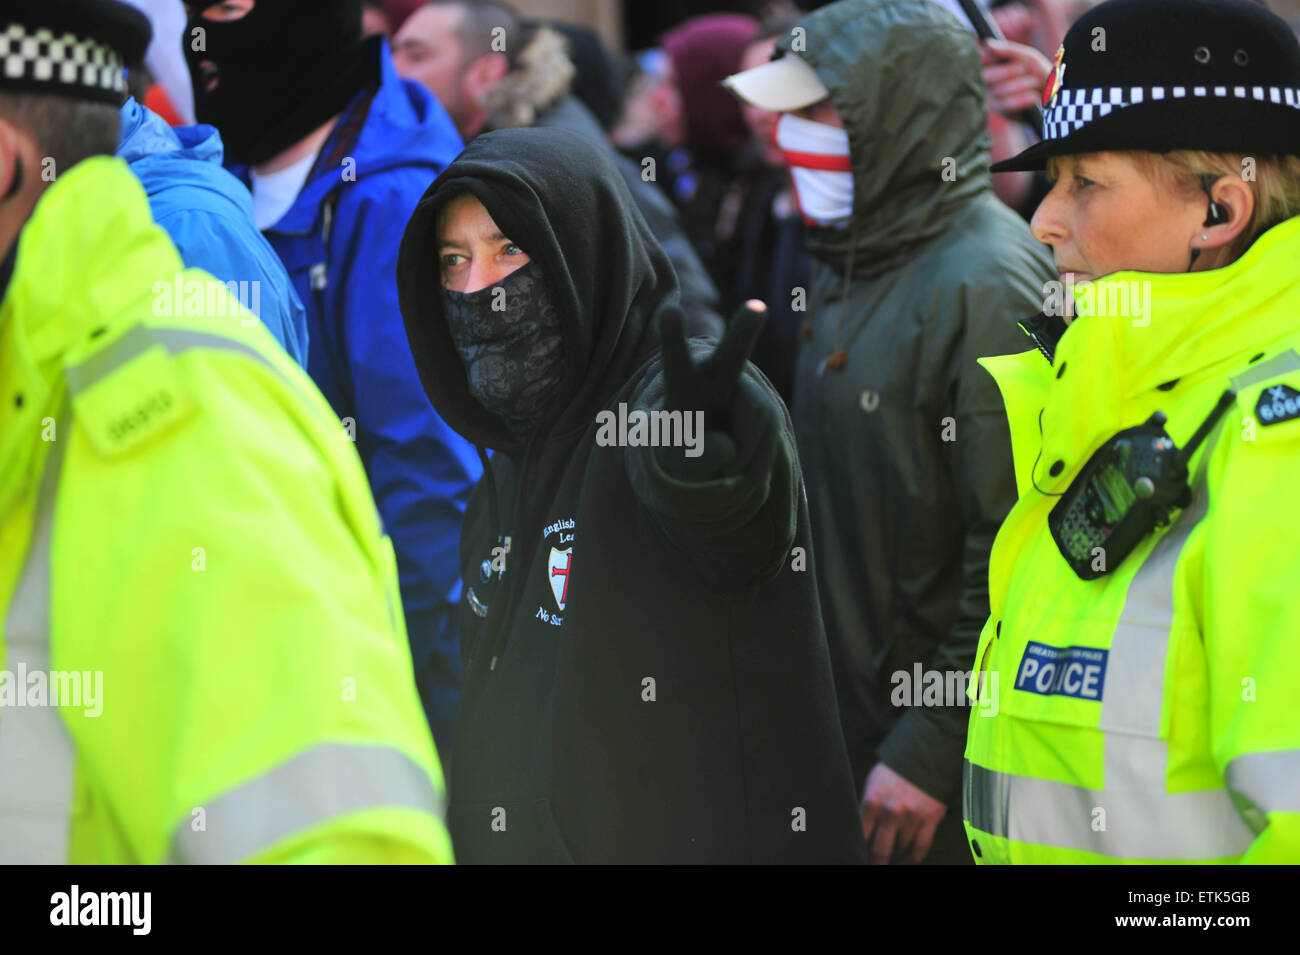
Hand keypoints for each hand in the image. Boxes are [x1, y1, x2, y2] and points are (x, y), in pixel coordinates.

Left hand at [655, 301, 766, 480]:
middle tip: (757, 308)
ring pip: (757, 419)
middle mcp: (718, 375)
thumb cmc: (682, 446)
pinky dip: (753, 466)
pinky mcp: (769, 412)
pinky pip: (767, 441)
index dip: (672, 337)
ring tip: (721, 469)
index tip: (669, 312)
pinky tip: (738, 472)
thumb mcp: (677, 457)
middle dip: (746, 328)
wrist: (709, 450)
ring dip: (740, 456)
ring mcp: (749, 393)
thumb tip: (728, 453)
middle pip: (733, 352)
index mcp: (682, 380)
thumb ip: (695, 456)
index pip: (675, 359)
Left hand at [859, 761, 947, 864]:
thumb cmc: (895, 770)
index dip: (859, 849)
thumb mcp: (874, 783)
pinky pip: (921, 847)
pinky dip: (914, 857)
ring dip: (897, 856)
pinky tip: (908, 860)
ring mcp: (911, 817)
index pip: (861, 834)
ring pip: (901, 849)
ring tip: (893, 858)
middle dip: (876, 862)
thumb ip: (868, 807)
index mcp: (872, 800)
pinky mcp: (930, 819)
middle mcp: (891, 811)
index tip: (859, 856)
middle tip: (874, 865)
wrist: (926, 754)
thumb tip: (863, 832)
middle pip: (880, 850)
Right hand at [981, 38, 1051, 115]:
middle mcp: (989, 83)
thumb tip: (988, 43)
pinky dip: (1023, 99)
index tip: (993, 57)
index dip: (984, 58)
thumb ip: (1008, 50)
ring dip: (1021, 84)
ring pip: (999, 90)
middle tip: (1024, 69)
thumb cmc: (1040, 72)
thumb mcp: (1028, 57)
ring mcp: (994, 98)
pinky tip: (1034, 96)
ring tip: (1035, 83)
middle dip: (1007, 71)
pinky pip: (1006, 104)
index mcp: (993, 66)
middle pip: (986, 77)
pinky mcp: (1003, 112)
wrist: (1054, 95)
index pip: (978, 62)